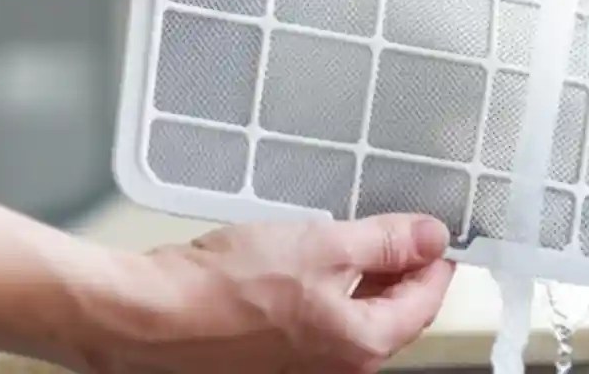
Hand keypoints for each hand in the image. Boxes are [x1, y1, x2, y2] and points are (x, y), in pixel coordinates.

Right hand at [77, 215, 455, 373]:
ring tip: (359, 234)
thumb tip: (432, 238)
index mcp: (360, 346)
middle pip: (391, 315)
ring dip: (363, 276)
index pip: (424, 304)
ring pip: (353, 315)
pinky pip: (316, 319)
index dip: (437, 263)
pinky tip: (312, 256)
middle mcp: (335, 366)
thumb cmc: (227, 288)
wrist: (148, 314)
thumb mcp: (324, 246)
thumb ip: (385, 243)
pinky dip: (326, 288)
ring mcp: (301, 365)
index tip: (440, 236)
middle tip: (404, 229)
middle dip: (402, 270)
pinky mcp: (270, 354)